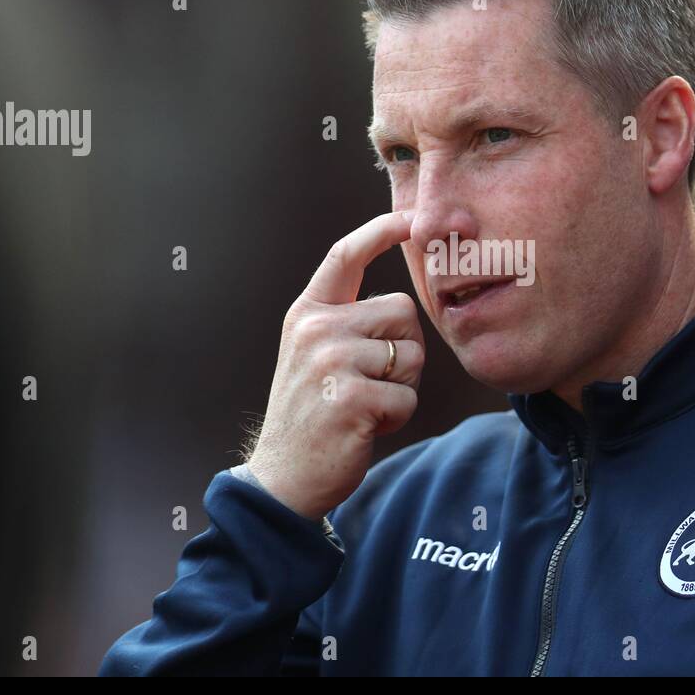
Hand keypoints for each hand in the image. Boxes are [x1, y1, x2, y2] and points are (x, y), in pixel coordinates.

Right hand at [248, 211, 424, 521]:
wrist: (283, 476)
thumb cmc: (312, 415)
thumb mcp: (315, 356)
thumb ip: (345, 324)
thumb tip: (401, 307)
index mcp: (307, 314)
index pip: (346, 256)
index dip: (381, 230)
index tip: (410, 218)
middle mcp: (317, 330)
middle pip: (403, 312)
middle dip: (404, 349)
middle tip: (372, 383)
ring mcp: (332, 362)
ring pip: (411, 356)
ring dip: (401, 387)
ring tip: (364, 405)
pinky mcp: (352, 399)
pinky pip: (407, 397)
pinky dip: (397, 417)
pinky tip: (364, 428)